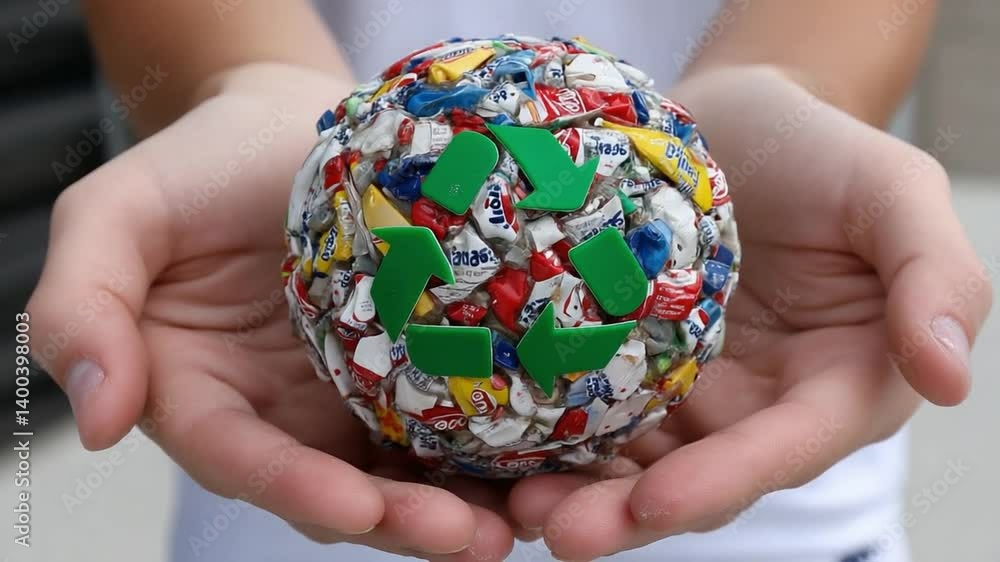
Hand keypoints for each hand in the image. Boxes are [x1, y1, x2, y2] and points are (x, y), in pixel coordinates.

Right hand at [28, 64, 513, 560]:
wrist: (284, 122)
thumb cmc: (197, 163)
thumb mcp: (114, 218)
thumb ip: (82, 309)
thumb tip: (97, 418)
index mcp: (203, 396)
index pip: (245, 462)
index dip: (296, 491)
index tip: (355, 506)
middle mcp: (280, 414)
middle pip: (339, 486)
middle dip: (401, 519)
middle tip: (469, 535)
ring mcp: (352, 395)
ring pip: (404, 468)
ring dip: (460, 504)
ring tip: (521, 520)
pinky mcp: (411, 367)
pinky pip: (451, 417)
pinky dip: (492, 448)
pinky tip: (543, 458)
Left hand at [507, 65, 992, 559]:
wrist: (736, 116)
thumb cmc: (822, 149)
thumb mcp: (894, 194)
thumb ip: (935, 279)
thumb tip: (949, 378)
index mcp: (836, 386)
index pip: (784, 450)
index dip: (724, 482)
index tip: (657, 504)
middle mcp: (759, 407)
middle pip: (697, 476)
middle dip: (629, 512)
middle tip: (557, 528)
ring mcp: (688, 390)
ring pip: (634, 459)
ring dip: (577, 489)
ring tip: (512, 505)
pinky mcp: (627, 363)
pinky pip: (588, 408)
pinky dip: (550, 432)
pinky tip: (496, 444)